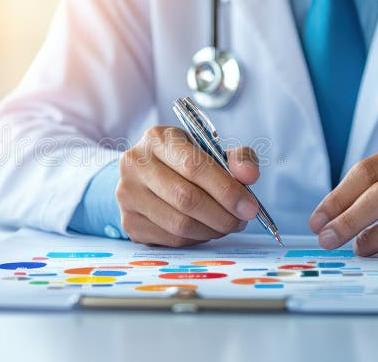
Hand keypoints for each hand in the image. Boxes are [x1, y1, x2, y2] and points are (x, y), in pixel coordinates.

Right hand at [117, 126, 260, 246]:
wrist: (149, 175)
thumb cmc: (185, 161)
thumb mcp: (212, 150)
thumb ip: (237, 158)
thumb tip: (249, 176)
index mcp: (157, 138)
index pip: (193, 166)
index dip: (226, 189)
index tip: (250, 206)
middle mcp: (135, 164)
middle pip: (186, 198)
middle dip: (222, 215)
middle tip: (242, 220)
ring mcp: (127, 195)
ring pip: (179, 224)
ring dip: (212, 230)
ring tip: (227, 225)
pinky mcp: (129, 222)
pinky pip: (171, 239)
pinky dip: (196, 238)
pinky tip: (206, 229)